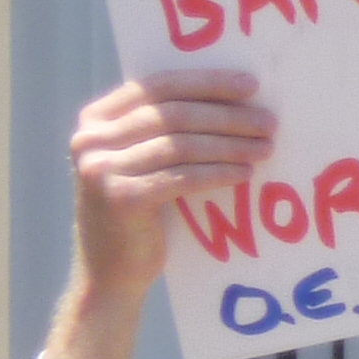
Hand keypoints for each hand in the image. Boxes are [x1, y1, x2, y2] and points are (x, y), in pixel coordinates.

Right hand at [67, 73, 272, 299]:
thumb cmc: (138, 215)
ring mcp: (101, 169)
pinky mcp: (120, 199)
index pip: (158, 86)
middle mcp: (90, 140)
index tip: (250, 85)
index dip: (206, 83)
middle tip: (268, 120)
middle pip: (172, 114)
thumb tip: (233, 100)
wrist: (109, 275)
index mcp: (95, 119)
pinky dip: (218, 172)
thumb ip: (163, 131)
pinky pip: (182, 177)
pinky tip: (244, 172)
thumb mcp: (140, 162)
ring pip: (180, 144)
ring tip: (265, 147)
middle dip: (226, 115)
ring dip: (230, 144)